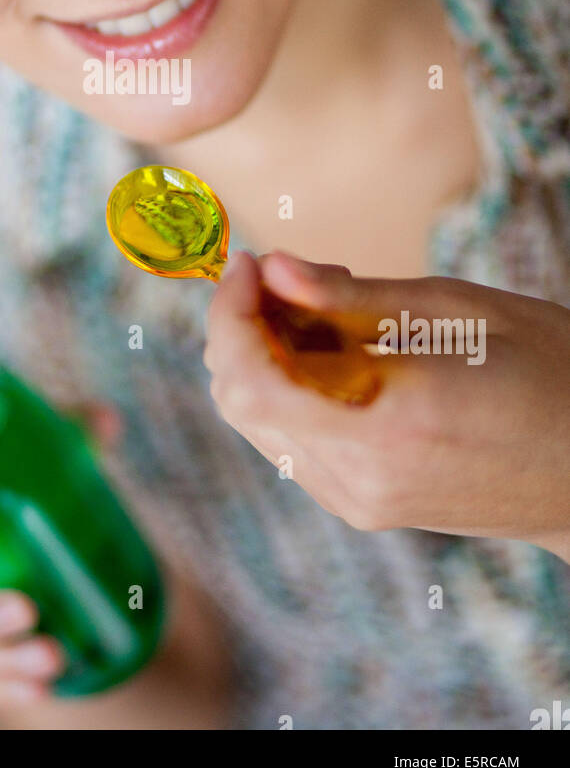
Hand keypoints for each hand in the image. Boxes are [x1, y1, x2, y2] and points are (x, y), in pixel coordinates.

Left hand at [204, 251, 569, 554]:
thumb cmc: (549, 372)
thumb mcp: (457, 311)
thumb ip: (353, 298)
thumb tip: (274, 267)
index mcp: (385, 426)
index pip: (251, 381)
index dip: (230, 313)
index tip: (249, 262)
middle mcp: (360, 478)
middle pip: (241, 403)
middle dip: (241, 329)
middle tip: (281, 275)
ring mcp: (360, 501)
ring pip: (260, 424)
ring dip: (266, 357)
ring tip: (326, 307)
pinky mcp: (365, 506)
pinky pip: (293, 442)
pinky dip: (291, 389)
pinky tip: (338, 350)